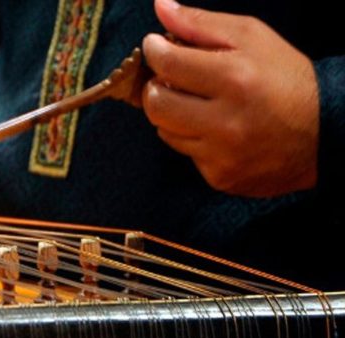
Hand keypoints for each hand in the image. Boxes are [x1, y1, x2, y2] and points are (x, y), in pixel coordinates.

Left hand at [141, 0, 318, 196]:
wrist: (326, 132)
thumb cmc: (287, 79)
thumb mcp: (253, 39)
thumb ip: (202, 24)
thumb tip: (160, 8)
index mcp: (236, 78)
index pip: (168, 65)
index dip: (155, 52)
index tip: (156, 47)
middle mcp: (226, 121)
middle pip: (156, 104)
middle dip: (157, 87)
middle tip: (172, 78)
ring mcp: (222, 154)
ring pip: (166, 131)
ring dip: (174, 114)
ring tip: (200, 103)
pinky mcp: (220, 177)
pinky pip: (186, 154)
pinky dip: (193, 138)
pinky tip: (217, 129)